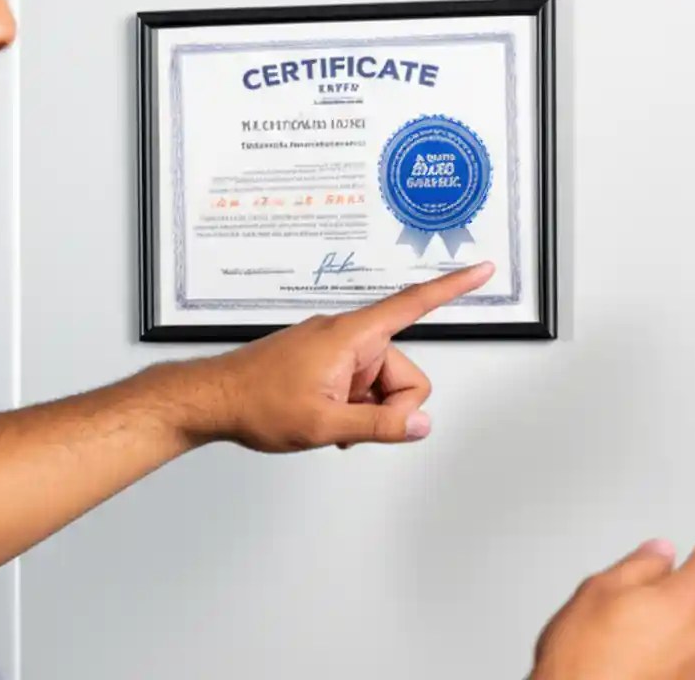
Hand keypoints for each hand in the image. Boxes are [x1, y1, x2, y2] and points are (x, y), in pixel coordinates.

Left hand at [198, 261, 493, 451]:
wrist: (212, 399)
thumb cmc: (256, 402)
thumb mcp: (324, 423)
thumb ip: (379, 425)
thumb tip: (420, 425)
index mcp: (351, 336)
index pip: (413, 304)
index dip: (452, 288)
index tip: (482, 269)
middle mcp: (346, 335)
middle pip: (404, 372)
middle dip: (388, 405)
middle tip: (350, 423)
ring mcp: (334, 349)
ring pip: (381, 384)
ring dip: (365, 409)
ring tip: (328, 421)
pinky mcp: (323, 362)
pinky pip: (359, 385)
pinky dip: (352, 406)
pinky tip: (326, 419)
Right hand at [531, 504, 694, 679]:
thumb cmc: (581, 662)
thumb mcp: (595, 593)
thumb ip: (636, 566)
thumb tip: (658, 554)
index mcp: (682, 603)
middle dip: (693, 586)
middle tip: (650, 591)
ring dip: (690, 623)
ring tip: (640, 633)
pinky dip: (687, 653)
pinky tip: (650, 657)